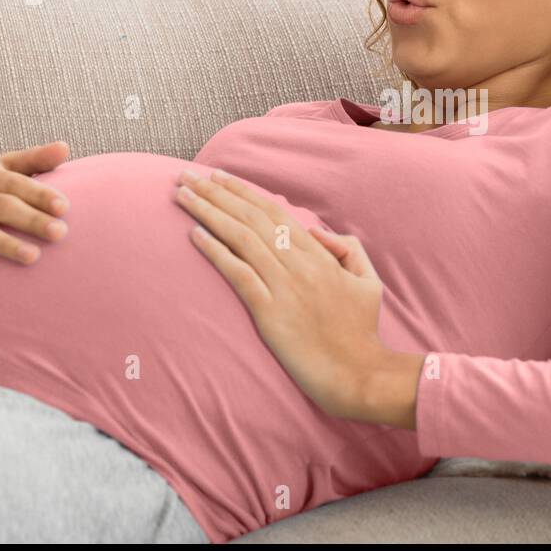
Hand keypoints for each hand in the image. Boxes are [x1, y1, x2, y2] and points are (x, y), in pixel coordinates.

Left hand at [175, 168, 389, 420]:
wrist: (357, 373)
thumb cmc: (362, 331)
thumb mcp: (368, 281)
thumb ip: (348, 249)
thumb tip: (318, 232)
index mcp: (320, 255)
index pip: (274, 212)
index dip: (244, 192)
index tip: (219, 178)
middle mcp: (299, 264)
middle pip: (251, 218)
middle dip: (216, 193)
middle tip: (187, 176)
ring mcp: (283, 287)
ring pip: (240, 238)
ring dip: (208, 213)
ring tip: (182, 196)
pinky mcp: (269, 313)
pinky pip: (238, 274)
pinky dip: (215, 251)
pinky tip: (194, 235)